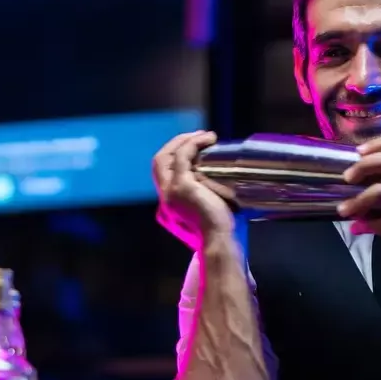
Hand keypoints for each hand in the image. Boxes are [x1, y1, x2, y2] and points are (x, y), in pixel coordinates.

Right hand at [152, 131, 234, 250]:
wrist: (219, 243)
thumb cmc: (221, 233)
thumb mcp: (208, 216)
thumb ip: (205, 202)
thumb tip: (220, 186)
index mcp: (167, 209)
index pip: (164, 177)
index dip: (176, 160)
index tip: (197, 153)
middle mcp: (163, 199)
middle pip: (159, 162)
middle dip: (175, 145)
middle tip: (197, 137)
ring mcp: (169, 192)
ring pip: (165, 156)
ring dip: (184, 141)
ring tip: (204, 136)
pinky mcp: (180, 186)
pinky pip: (181, 156)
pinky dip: (192, 143)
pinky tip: (207, 139)